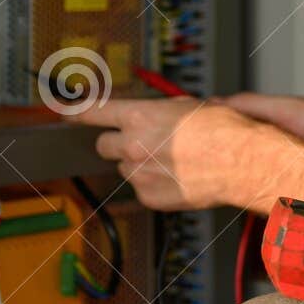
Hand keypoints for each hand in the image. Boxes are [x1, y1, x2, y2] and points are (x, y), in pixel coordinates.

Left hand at [67, 97, 303, 214]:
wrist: (242, 162)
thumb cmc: (223, 130)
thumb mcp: (186, 106)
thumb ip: (158, 111)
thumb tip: (154, 114)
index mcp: (139, 116)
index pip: (93, 111)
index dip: (73, 109)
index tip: (60, 109)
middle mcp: (133, 145)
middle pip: (104, 145)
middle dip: (117, 143)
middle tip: (141, 142)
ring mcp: (139, 174)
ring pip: (125, 169)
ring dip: (139, 164)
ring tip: (172, 161)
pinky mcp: (150, 198)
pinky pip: (142, 190)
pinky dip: (154, 185)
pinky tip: (178, 177)